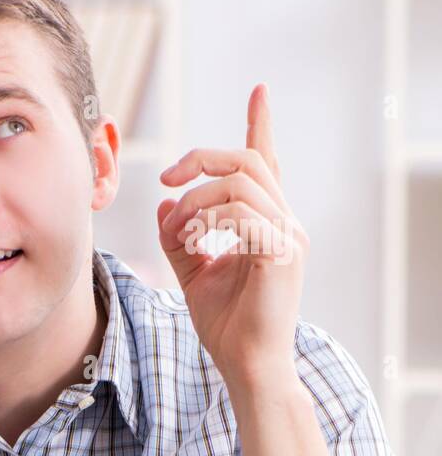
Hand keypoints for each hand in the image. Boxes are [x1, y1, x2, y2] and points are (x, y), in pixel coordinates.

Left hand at [156, 84, 308, 388]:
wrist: (246, 365)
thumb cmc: (225, 323)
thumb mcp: (191, 272)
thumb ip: (179, 235)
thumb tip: (167, 201)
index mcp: (266, 221)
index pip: (266, 163)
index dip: (261, 124)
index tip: (259, 90)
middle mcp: (284, 221)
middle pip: (247, 160)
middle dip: (201, 159)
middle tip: (168, 178)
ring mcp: (288, 236)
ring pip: (240, 183)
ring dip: (197, 200)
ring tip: (178, 233)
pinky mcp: (282, 254)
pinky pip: (242, 214)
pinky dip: (208, 221)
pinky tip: (194, 242)